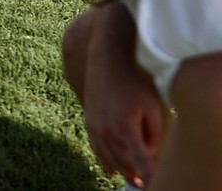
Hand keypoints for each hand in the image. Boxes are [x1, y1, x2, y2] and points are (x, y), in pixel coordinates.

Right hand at [83, 47, 164, 186]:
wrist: (106, 64)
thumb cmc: (133, 83)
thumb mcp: (152, 106)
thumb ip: (154, 132)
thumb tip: (149, 149)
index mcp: (125, 127)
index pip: (139, 158)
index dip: (146, 172)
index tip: (150, 182)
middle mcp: (107, 131)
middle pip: (122, 161)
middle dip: (133, 174)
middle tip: (143, 185)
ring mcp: (95, 127)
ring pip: (108, 157)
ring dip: (120, 170)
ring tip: (130, 180)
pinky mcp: (89, 122)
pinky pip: (95, 148)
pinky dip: (103, 161)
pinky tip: (110, 170)